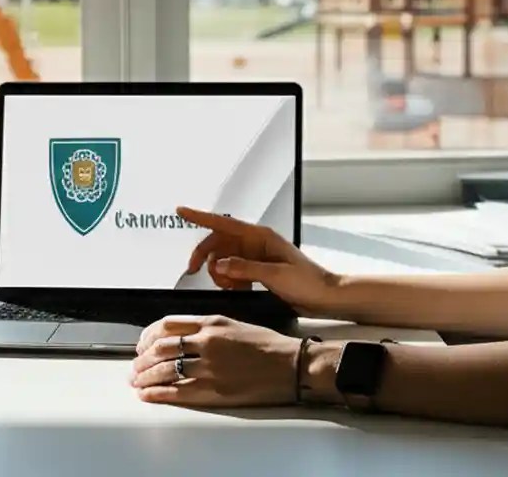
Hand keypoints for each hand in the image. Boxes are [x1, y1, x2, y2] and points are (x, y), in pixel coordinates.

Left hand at [131, 315, 302, 405]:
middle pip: (160, 348)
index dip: (147, 335)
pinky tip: (148, 395)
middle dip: (142, 359)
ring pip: (164, 370)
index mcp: (211, 322)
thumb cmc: (267, 345)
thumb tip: (181, 336)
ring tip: (137, 381)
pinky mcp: (214, 389)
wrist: (290, 365)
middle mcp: (206, 341)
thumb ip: (206, 328)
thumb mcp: (233, 324)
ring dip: (145, 377)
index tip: (141, 344)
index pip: (167, 324)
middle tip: (135, 366)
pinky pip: (177, 391)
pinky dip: (157, 393)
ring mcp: (209, 366)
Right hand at [179, 206, 339, 316]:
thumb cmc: (308, 282)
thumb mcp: (275, 275)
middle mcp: (254, 243)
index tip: (181, 210)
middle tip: (192, 271)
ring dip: (220, 274)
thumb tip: (217, 265)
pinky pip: (231, 271)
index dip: (200, 217)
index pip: (223, 223)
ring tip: (233, 286)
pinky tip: (241, 289)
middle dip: (204, 256)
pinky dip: (230, 281)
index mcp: (260, 236)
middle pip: (217, 243)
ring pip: (222, 260)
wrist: (325, 297)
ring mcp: (254, 256)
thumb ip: (244, 268)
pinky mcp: (256, 270)